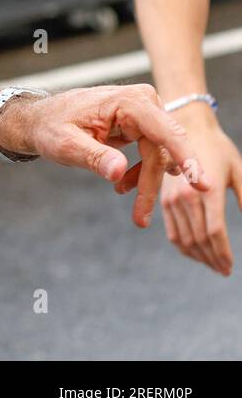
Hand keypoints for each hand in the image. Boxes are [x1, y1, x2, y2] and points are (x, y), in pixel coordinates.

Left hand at [0, 83, 209, 227]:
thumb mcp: (65, 144)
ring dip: (147, 184)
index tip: (200, 184)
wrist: (41, 120)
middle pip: (160, 150)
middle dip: (152, 186)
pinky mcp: (141, 126)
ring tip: (135, 212)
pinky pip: (151, 155)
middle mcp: (143, 103)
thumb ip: (93, 156)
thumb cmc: (50, 127)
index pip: (165, 131)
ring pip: (158, 156)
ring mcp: (144, 114)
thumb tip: (118, 171)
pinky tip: (123, 188)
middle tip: (140, 219)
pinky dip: (140, 175)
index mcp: (127, 101)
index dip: (184, 157)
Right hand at [158, 102, 241, 275]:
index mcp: (206, 191)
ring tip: (212, 265)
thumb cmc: (217, 146)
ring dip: (198, 256)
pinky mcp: (163, 199)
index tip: (231, 267)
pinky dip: (183, 246)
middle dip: (212, 260)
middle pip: (198, 240)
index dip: (223, 254)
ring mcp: (170, 199)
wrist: (183, 126)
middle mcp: (185, 197)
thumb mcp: (239, 170)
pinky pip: (171, 230)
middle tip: (224, 271)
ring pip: (183, 239)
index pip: (214, 233)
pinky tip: (195, 252)